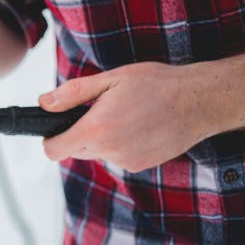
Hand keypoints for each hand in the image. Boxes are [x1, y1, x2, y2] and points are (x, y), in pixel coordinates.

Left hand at [38, 62, 212, 171]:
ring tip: (123, 115)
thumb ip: (72, 93)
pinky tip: (137, 126)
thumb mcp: (110, 79)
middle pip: (75, 150)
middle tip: (98, 110)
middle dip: (78, 133)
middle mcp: (108, 150)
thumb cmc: (155, 85)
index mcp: (95, 129)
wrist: (199, 102)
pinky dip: (119, 144)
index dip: (49, 139)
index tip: (53, 129)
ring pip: (97, 153)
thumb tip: (44, 103)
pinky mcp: (139, 165)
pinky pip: (117, 156)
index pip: (54, 149)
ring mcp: (125, 161)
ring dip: (101, 138)